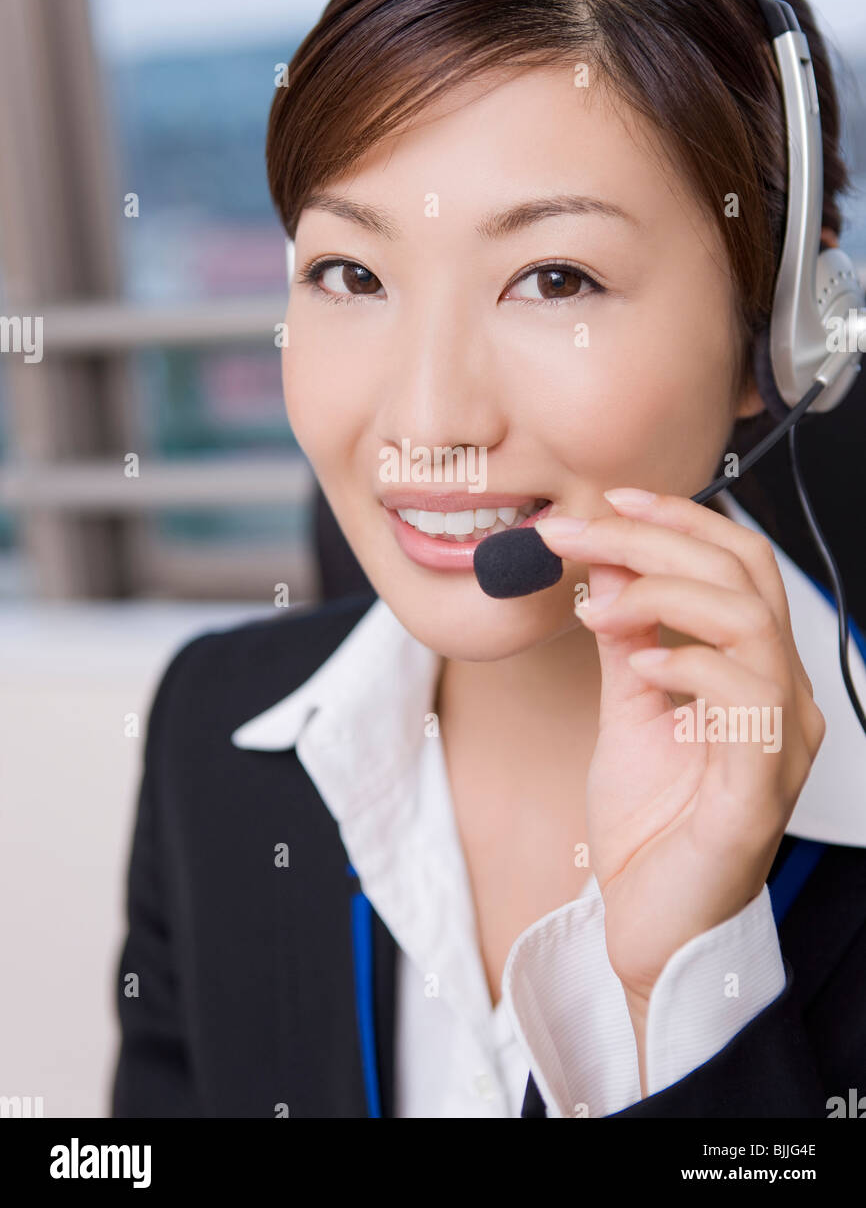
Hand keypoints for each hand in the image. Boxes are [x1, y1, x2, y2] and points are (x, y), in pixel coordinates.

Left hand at [535, 488, 825, 1014]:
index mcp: (754, 673)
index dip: (680, 520)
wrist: (652, 927)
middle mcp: (782, 699)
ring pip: (751, 623)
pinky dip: (689, 664)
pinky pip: (748, 701)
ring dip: (664, 594)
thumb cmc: (651, 826)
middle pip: (744, 576)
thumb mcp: (628, 708)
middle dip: (655, 539)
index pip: (739, 566)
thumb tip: (608, 564)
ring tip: (598, 605)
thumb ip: (627, 637)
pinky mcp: (760, 788)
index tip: (609, 500)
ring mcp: (780, 742)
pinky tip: (640, 665)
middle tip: (578, 536)